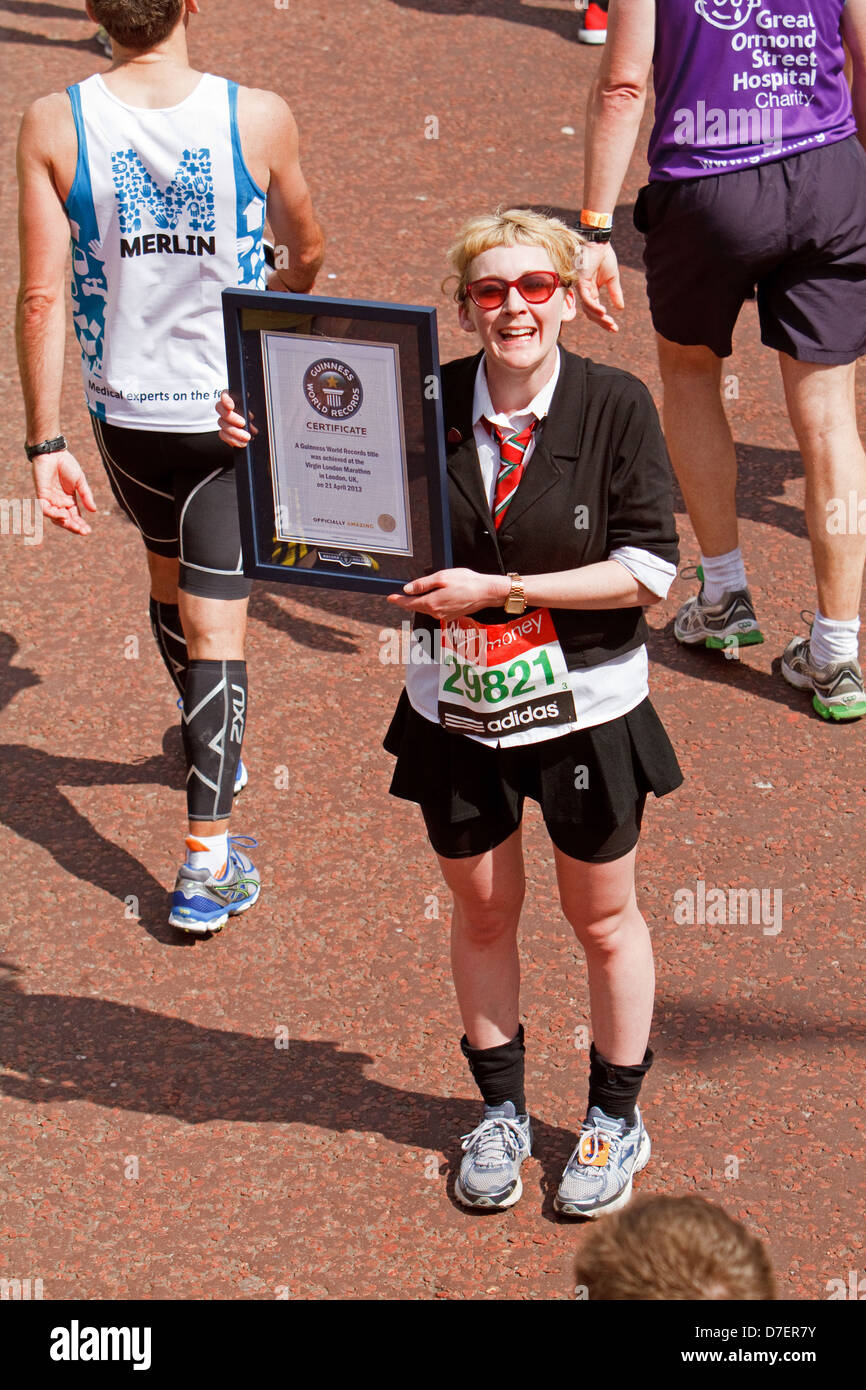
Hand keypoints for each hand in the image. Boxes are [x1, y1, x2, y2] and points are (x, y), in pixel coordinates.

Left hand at [31, 449, 96, 534]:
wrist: (53, 453)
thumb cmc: (66, 464)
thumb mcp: (80, 482)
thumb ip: (86, 496)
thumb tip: (94, 511)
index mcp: (69, 500)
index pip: (74, 516)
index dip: (81, 524)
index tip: (88, 531)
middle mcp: (59, 502)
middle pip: (65, 520)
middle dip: (74, 527)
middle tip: (83, 532)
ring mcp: (49, 500)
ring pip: (55, 518)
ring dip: (65, 524)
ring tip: (75, 527)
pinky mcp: (41, 495)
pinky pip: (45, 509)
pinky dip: (53, 514)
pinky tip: (63, 516)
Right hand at [216, 390, 256, 447]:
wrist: (262, 434)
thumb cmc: (260, 418)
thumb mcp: (260, 408)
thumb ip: (253, 403)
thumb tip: (249, 401)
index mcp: (236, 398)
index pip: (225, 394)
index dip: (226, 399)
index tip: (231, 407)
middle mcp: (228, 408)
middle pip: (220, 408)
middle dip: (232, 417)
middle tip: (243, 423)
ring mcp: (225, 420)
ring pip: (222, 423)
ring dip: (235, 431)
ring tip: (247, 437)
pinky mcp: (225, 432)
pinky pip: (223, 435)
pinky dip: (233, 440)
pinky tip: (242, 442)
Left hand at [387, 568, 507, 619]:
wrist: (486, 592)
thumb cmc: (467, 582)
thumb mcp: (442, 577)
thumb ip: (423, 584)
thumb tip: (408, 589)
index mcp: (432, 603)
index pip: (410, 603)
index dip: (398, 600)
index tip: (390, 598)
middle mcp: (437, 613)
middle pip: (417, 607)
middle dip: (407, 602)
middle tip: (398, 596)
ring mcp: (445, 616)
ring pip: (427, 609)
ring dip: (420, 602)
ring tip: (415, 594)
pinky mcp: (452, 615)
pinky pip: (437, 610)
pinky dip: (432, 604)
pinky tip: (434, 597)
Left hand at [575, 241, 623, 332]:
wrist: (599, 242)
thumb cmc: (603, 256)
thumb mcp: (612, 278)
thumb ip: (615, 293)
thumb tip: (620, 308)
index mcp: (591, 291)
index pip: (596, 310)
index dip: (605, 320)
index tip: (615, 328)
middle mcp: (585, 292)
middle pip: (591, 313)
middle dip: (602, 322)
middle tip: (613, 328)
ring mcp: (581, 288)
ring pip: (588, 309)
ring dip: (599, 317)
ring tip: (609, 322)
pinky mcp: (580, 283)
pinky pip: (587, 299)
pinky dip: (594, 307)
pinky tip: (603, 312)